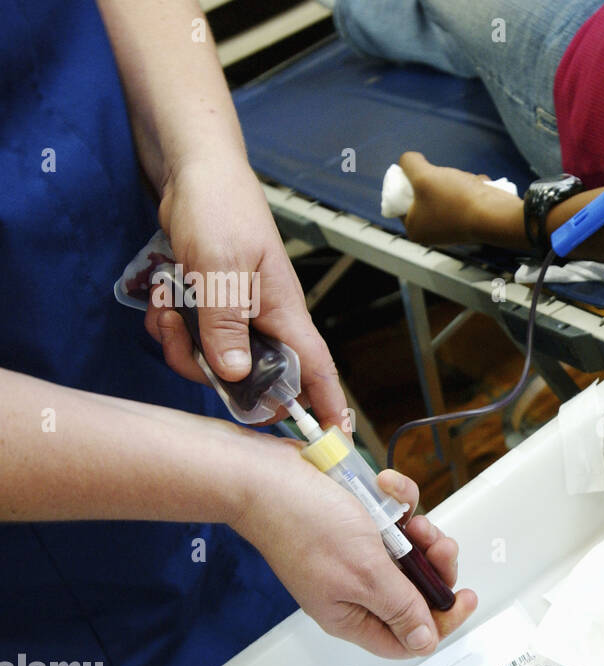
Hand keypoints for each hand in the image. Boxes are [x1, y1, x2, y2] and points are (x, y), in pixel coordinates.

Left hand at [149, 155, 348, 429]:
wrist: (194, 174)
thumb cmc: (221, 210)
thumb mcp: (220, 269)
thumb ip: (228, 325)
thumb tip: (237, 377)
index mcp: (286, 315)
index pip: (318, 374)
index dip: (328, 410)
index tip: (331, 444)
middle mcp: (268, 323)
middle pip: (255, 381)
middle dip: (215, 378)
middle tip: (185, 346)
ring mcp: (240, 318)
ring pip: (218, 366)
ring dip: (183, 348)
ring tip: (167, 310)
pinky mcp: (214, 311)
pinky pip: (195, 344)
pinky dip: (173, 330)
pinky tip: (164, 300)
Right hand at [232, 433, 476, 657]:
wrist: (266, 474)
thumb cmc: (303, 523)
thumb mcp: (364, 574)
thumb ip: (400, 607)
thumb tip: (424, 641)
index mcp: (351, 614)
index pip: (407, 637)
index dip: (441, 622)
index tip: (465, 597)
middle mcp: (354, 588)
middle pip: (416, 592)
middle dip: (435, 567)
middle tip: (439, 546)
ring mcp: (356, 553)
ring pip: (411, 553)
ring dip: (422, 532)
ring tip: (413, 519)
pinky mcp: (357, 522)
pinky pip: (394, 517)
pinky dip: (399, 501)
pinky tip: (388, 487)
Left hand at [398, 151, 522, 244]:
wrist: (495, 215)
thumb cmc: (456, 200)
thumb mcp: (422, 174)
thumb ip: (409, 162)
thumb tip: (409, 159)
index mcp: (414, 229)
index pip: (401, 197)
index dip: (409, 180)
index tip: (421, 171)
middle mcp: (431, 232)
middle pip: (425, 192)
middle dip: (438, 179)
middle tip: (446, 179)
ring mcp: (452, 227)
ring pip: (446, 190)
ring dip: (457, 179)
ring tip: (466, 183)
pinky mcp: (470, 220)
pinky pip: (464, 196)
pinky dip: (471, 187)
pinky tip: (478, 188)